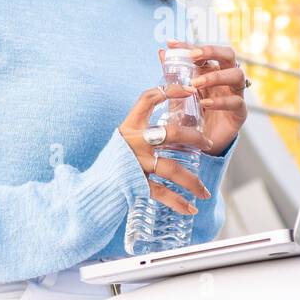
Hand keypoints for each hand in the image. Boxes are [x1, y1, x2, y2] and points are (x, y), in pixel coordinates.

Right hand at [118, 83, 213, 215]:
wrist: (92, 190)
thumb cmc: (113, 164)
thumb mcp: (124, 141)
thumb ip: (144, 133)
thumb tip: (174, 130)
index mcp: (129, 126)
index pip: (148, 98)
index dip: (170, 90)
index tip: (190, 90)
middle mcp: (133, 142)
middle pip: (171, 133)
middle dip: (195, 138)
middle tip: (208, 144)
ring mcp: (135, 163)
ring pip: (172, 168)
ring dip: (192, 181)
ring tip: (205, 193)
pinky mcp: (135, 184)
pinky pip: (161, 193)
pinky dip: (178, 202)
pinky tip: (191, 209)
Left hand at [159, 39, 247, 155]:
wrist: (200, 144)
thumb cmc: (191, 115)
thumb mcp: (178, 94)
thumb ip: (173, 75)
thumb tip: (162, 52)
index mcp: (211, 70)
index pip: (203, 52)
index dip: (188, 45)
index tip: (171, 44)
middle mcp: (225, 79)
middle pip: (228, 55)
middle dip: (212, 51)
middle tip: (194, 56)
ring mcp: (234, 94)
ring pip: (236, 75)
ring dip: (216, 76)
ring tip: (196, 83)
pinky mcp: (240, 112)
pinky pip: (236, 101)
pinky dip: (220, 101)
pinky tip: (205, 103)